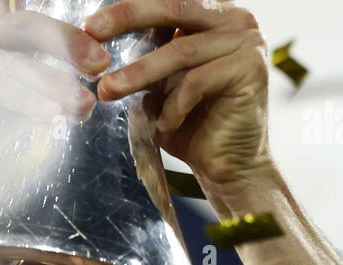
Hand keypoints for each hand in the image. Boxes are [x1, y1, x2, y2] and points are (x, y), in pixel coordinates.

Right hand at [0, 0, 109, 153]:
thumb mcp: (24, 98)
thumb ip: (49, 81)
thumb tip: (92, 78)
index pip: (13, 5)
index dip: (55, 23)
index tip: (92, 44)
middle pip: (23, 26)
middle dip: (66, 45)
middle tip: (99, 65)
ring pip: (12, 63)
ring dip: (52, 82)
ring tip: (81, 102)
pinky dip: (27, 103)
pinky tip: (51, 115)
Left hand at [87, 1, 271, 202]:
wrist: (229, 169)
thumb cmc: (192, 129)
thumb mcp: (162, 85)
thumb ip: (147, 55)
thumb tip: (100, 37)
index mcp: (215, 15)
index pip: (169, 1)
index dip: (131, 8)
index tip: (92, 23)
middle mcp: (236, 21)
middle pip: (175, 8)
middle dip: (129, 18)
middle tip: (92, 33)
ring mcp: (248, 43)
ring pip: (181, 51)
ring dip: (139, 73)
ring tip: (108, 90)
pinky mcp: (251, 70)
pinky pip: (196, 82)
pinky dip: (173, 106)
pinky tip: (164, 127)